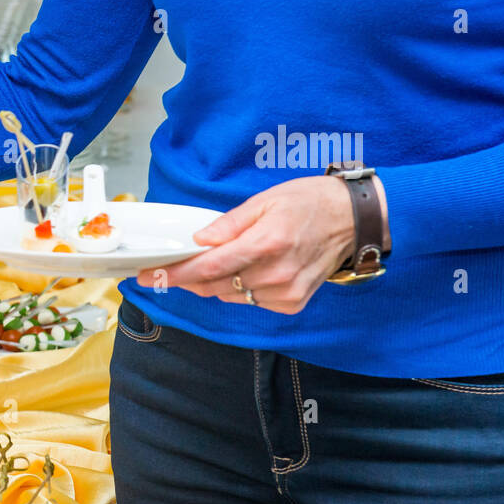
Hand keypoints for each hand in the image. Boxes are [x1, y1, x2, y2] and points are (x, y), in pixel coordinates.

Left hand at [136, 176, 388, 314]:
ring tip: (221, 260)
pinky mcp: (293, 302)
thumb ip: (228, 224)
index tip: (148, 276)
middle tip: (172, 267)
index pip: (208, 267)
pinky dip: (241, 288)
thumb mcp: (265, 201)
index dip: (174, 274)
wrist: (355, 220)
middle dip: (188, 277)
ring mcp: (286, 291)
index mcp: (267, 243)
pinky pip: (251, 301)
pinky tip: (251, 270)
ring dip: (216, 282)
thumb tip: (198, 240)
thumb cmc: (310, 203)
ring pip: (230, 295)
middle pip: (213, 285)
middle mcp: (276, 273)